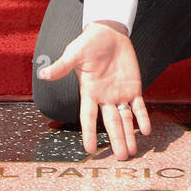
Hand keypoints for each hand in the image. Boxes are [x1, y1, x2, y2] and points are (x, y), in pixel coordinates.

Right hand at [38, 20, 150, 160]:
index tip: (89, 151)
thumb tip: (43, 74)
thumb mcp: (74, 54)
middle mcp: (104, 98)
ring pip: (125, 119)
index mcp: (89, 92)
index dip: (89, 133)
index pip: (88, 118)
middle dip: (117, 140)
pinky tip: (146, 131)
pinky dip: (143, 118)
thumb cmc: (88, 43)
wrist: (108, 32)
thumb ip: (62, 66)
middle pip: (111, 123)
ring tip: (133, 152)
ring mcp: (119, 94)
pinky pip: (139, 106)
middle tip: (122, 158)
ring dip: (129, 135)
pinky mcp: (133, 87)